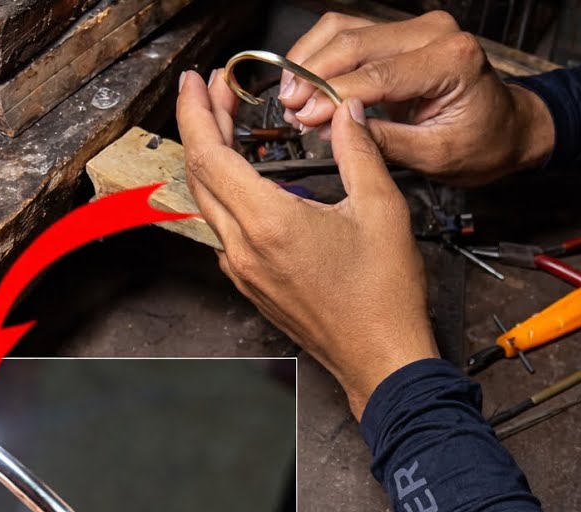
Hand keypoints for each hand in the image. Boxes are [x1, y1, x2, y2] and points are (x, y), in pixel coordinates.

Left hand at [177, 69, 437, 417]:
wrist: (381, 361)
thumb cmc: (384, 300)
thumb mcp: (382, 209)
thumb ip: (360, 151)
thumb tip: (348, 114)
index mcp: (269, 223)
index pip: (211, 154)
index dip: (197, 110)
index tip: (197, 82)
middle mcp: (246, 249)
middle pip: (200, 175)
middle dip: (201, 126)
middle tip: (216, 94)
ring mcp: (245, 271)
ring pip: (208, 204)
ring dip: (211, 161)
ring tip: (228, 129)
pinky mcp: (253, 286)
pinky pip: (224, 232)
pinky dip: (225, 196)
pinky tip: (246, 184)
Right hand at [276, 11, 554, 184]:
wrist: (507, 129)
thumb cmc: (483, 144)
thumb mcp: (438, 156)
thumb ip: (386, 141)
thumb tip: (336, 128)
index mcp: (453, 60)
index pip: (378, 73)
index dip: (332, 95)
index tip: (302, 117)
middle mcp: (434, 32)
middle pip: (355, 41)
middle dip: (313, 74)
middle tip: (289, 108)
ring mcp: (417, 27)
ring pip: (345, 29)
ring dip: (310, 60)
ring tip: (290, 96)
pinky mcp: (401, 33)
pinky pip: (351, 32)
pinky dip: (321, 54)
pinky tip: (303, 80)